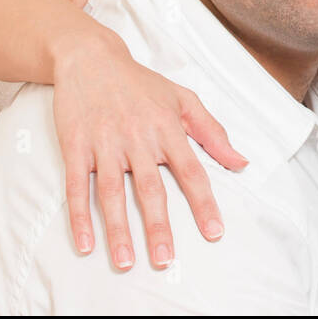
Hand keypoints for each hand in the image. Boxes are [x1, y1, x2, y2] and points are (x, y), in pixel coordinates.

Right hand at [51, 34, 247, 270]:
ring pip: (113, 192)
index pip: (191, 171)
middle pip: (150, 188)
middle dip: (158, 226)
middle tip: (165, 260)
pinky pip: (78, 186)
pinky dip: (79, 216)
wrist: (91, 57)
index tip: (214, 232)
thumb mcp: (183, 98)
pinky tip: (85, 242)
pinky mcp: (76, 146)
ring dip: (119, 229)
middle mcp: (137, 137)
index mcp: (167, 128)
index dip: (203, 203)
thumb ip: (213, 132)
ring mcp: (105, 143)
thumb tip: (241, 162)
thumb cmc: (140, 83)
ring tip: (126, 261)